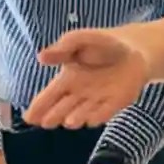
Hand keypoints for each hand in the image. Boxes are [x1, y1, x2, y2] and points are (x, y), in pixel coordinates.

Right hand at [23, 28, 148, 128]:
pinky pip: (105, 112)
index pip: (49, 96)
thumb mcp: (80, 40)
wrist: (134, 49)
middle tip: (46, 122)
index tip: (28, 118)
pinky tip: (90, 120)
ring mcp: (97, 101)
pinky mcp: (116, 103)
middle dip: (54, 116)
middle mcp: (79, 94)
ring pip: (82, 114)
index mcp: (67, 80)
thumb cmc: (102, 44)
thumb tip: (40, 57)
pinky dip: (98, 116)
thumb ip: (62, 49)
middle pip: (62, 109)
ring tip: (68, 121)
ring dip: (76, 118)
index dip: (38, 107)